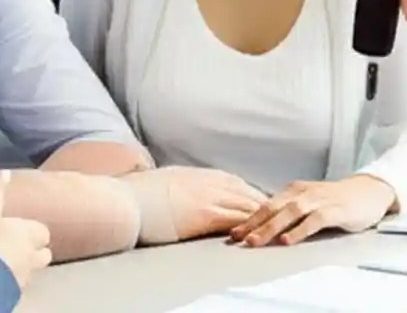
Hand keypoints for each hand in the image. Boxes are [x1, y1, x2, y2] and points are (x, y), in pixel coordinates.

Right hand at [0, 172, 52, 289]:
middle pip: (44, 256)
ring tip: (1, 264)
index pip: (43, 233)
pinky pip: (14, 286)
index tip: (21, 231)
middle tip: (15, 249)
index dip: (33, 232)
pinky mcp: (11, 295)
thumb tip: (5, 173)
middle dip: (35, 252)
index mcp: (29, 234)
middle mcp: (31, 257)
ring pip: (30, 272)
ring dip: (21, 267)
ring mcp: (23, 277)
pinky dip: (7, 282)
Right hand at [122, 166, 267, 242]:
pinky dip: (249, 225)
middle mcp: (210, 182)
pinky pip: (235, 219)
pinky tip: (258, 232)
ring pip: (246, 205)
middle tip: (279, 216)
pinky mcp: (205, 215)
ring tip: (276, 226)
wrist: (127, 199)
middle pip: (247, 192)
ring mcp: (209, 197)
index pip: (236, 183)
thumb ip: (182, 183)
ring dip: (262, 216)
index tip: (262, 203)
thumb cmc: (139, 192)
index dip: (250, 194)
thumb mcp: (167, 179)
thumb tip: (182, 187)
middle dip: (264, 205)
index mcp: (201, 174)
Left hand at [229, 176, 396, 246]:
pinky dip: (299, 230)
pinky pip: (314, 220)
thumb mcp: (309, 201)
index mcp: (294, 190)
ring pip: (290, 212)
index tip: (233, 234)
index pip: (266, 205)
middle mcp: (304, 193)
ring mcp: (320, 200)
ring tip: (257, 241)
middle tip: (238, 238)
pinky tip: (287, 240)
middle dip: (254, 223)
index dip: (249, 219)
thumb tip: (263, 227)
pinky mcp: (335, 210)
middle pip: (274, 207)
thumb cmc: (336, 200)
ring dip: (271, 227)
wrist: (369, 191)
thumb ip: (290, 211)